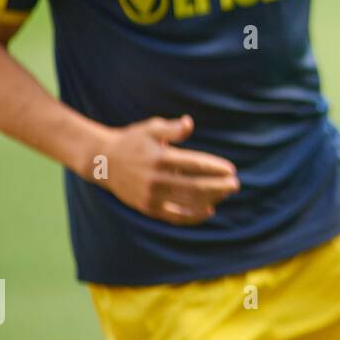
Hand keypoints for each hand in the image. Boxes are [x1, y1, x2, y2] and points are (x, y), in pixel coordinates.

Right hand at [91, 115, 240, 225]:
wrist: (103, 162)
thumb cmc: (133, 141)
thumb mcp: (151, 128)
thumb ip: (172, 128)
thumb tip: (189, 123)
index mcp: (160, 158)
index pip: (195, 165)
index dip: (216, 168)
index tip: (231, 170)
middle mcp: (156, 179)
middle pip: (195, 186)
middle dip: (219, 186)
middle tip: (236, 184)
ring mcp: (151, 196)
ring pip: (188, 203)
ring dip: (210, 199)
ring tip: (225, 194)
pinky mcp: (148, 208)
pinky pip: (175, 217)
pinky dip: (193, 216)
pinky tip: (208, 210)